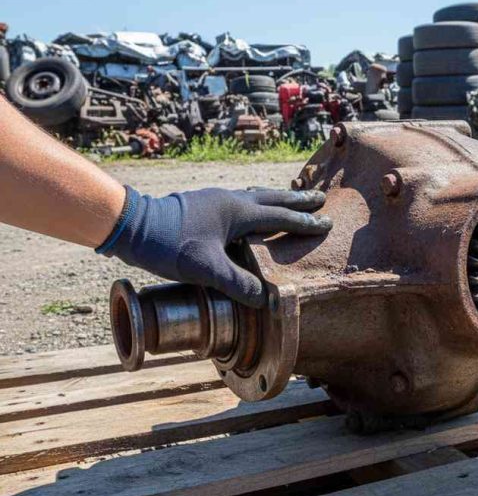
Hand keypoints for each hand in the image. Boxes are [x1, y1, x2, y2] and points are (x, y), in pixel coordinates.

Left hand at [98, 186, 331, 305]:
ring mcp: (216, 199)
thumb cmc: (170, 244)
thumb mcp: (207, 269)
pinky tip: (249, 211)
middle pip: (273, 198)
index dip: (305, 222)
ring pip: (256, 196)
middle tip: (319, 198)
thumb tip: (265, 299)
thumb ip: (238, 284)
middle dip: (297, 201)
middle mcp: (231, 200)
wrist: (132, 226)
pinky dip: (256, 203)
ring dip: (276, 199)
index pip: (281, 217)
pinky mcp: (203, 204)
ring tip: (290, 199)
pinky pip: (240, 200)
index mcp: (239, 211)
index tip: (325, 223)